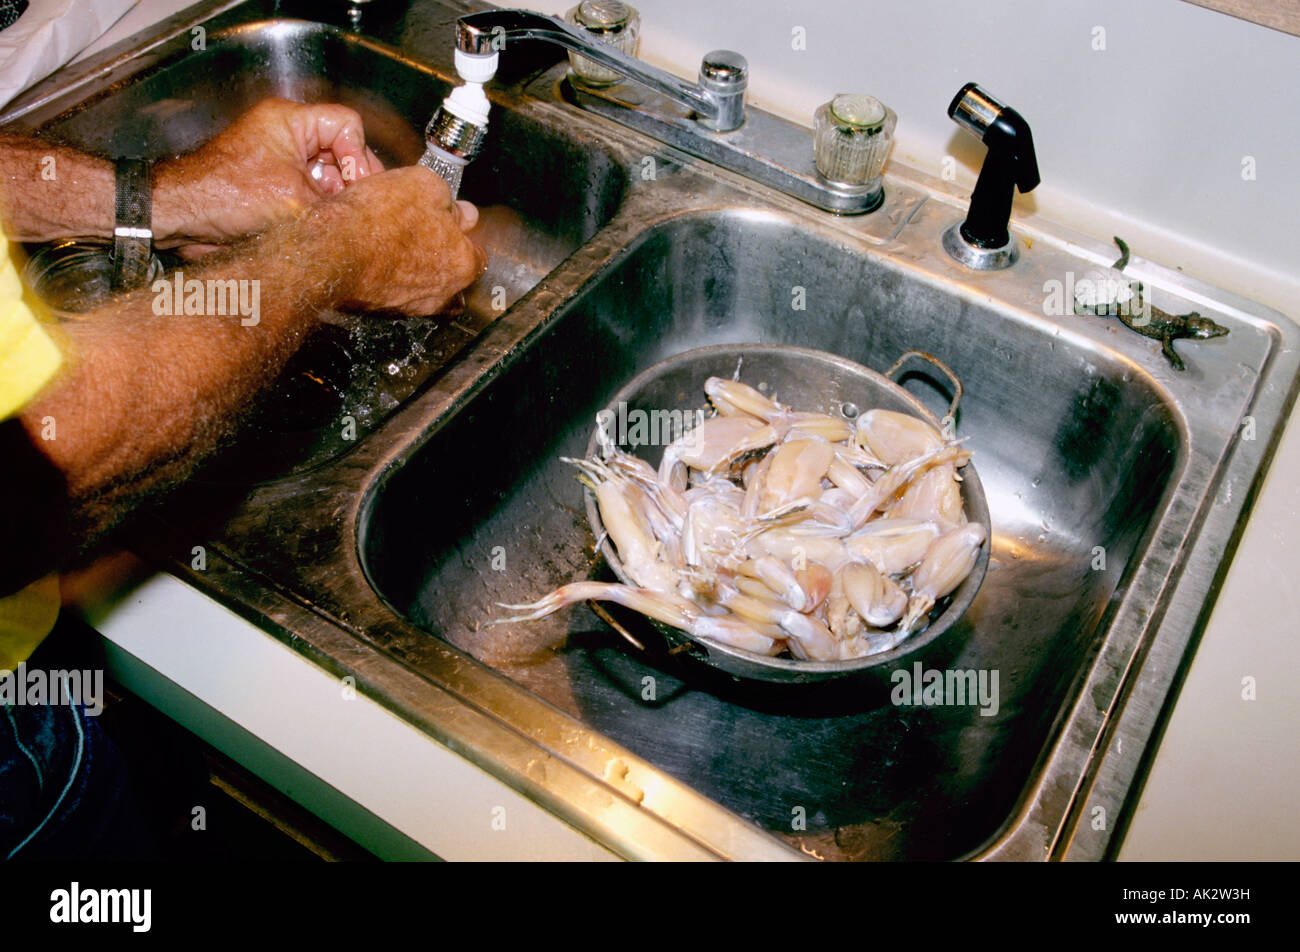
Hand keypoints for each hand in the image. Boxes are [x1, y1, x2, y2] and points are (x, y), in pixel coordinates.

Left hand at [152, 98, 385, 246]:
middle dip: (350, 182)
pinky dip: (316, 212)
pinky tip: (318, 229)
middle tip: (355, 210)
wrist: (181, 216)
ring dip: (333, 201)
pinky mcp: (273, 186)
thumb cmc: (224, 196)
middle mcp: (286, 135)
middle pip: (341, 152)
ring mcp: (280, 161)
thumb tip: (364, 217)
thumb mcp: (294, 200)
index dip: (360, 157)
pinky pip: (309, 194)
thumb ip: (337, 205)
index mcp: (290, 121)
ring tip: (333, 223)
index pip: (347, 125)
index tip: (357, 188)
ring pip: (327, 177)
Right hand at [311, 165, 486, 315]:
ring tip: (391, 237)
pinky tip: (373, 253)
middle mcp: (442, 293)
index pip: (478, 254)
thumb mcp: (424, 184)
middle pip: (450, 270)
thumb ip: (447, 197)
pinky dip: (387, 274)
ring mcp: (411, 305)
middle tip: (419, 226)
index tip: (451, 219)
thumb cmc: (379, 220)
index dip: (462, 232)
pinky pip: (393, 290)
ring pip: (421, 282)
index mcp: (463, 264)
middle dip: (439, 249)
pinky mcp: (382, 310)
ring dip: (411, 262)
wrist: (331, 250)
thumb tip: (454, 205)